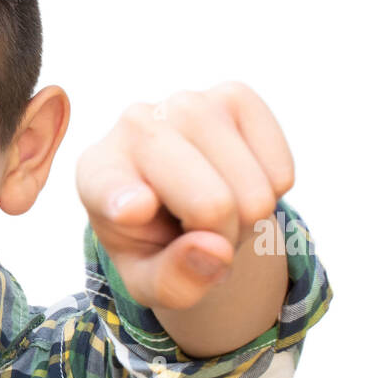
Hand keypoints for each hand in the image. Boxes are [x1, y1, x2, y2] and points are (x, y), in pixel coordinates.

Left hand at [76, 82, 294, 311]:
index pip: (115, 189)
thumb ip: (174, 282)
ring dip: (249, 219)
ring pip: (254, 192)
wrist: (182, 201)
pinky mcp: (234, 95)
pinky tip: (237, 181)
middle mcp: (134, 126)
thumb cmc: (155, 243)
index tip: (132, 211)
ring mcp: (186, 103)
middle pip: (212, 204)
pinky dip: (271, 193)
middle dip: (222, 240)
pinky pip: (280, 171)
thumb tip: (216, 250)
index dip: (128, 201)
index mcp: (97, 176)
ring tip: (215, 211)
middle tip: (200, 236)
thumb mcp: (152, 283)